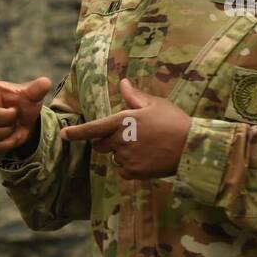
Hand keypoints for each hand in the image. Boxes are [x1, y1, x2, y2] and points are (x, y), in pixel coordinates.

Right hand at [0, 76, 52, 154]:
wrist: (21, 120)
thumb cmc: (20, 102)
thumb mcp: (29, 95)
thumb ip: (35, 89)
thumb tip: (45, 82)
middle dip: (8, 115)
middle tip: (16, 112)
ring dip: (9, 129)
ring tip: (14, 122)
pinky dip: (9, 141)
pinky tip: (14, 133)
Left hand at [60, 78, 190, 178]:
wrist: (192, 147)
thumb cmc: (174, 122)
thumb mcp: (155, 105)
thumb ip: (134, 96)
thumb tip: (122, 83)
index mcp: (123, 121)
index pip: (93, 128)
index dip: (77, 133)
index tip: (63, 135)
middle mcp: (120, 140)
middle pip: (101, 145)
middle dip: (108, 142)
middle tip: (130, 137)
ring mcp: (126, 157)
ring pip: (115, 157)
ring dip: (123, 154)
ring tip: (146, 147)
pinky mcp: (134, 172)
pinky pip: (124, 170)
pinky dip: (131, 166)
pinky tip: (148, 159)